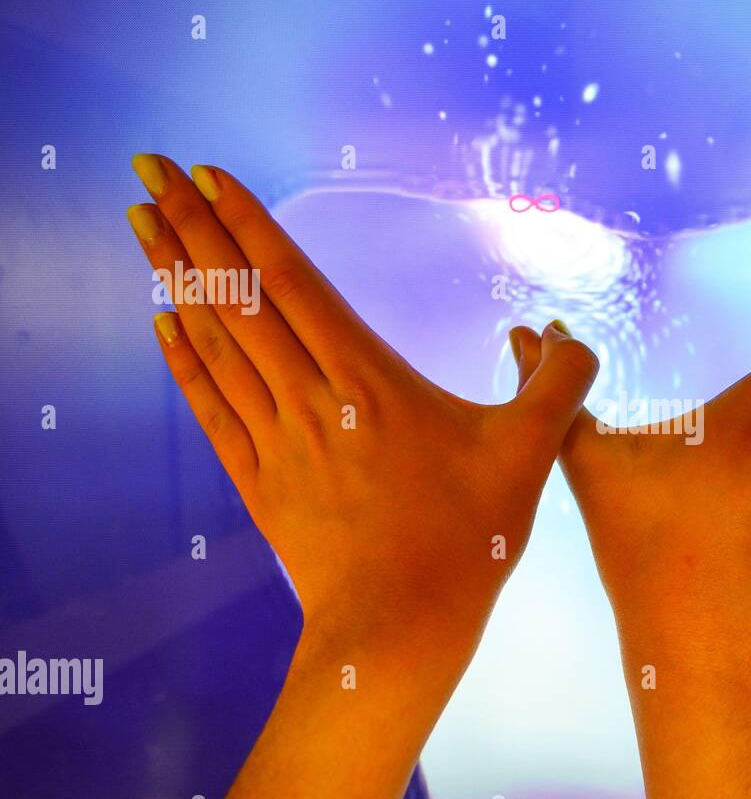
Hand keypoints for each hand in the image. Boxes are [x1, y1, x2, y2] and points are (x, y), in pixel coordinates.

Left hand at [127, 154, 597, 798]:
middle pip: (238, 298)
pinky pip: (212, 408)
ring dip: (174, 278)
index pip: (294, 283)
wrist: (398, 630)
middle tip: (146, 168)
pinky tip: (163, 325)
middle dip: (190, 226)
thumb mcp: (531, 452)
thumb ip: (559, 382)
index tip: (206, 171)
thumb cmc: (467, 540)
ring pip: (216, 343)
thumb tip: (562, 332)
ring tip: (140, 223)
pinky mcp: (261, 482)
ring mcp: (278, 441)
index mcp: (369, 382)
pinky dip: (184, 361)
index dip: (248, 222)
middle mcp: (310, 400)